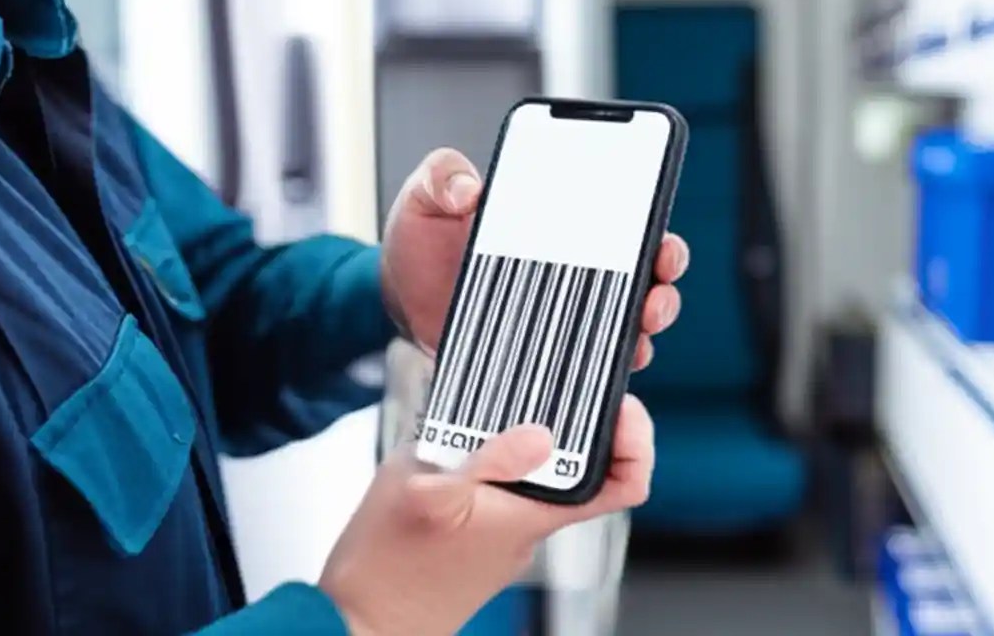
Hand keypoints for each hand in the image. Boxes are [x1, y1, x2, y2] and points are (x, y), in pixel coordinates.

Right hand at [319, 394, 654, 635]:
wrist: (356, 621)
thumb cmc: (387, 566)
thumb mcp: (428, 492)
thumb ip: (489, 459)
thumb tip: (542, 435)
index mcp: (536, 514)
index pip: (625, 483)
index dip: (637, 440)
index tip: (621, 404)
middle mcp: (531, 523)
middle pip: (583, 463)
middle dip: (570, 417)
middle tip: (551, 382)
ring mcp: (506, 528)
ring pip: (539, 469)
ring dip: (522, 431)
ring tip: (493, 403)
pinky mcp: (480, 528)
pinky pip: (504, 481)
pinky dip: (492, 452)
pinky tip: (458, 436)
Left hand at [381, 148, 689, 368]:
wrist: (397, 301)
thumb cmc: (421, 242)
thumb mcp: (425, 197)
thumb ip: (441, 176)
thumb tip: (465, 187)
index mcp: (557, 226)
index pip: (625, 223)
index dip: (655, 229)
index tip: (662, 239)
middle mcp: (572, 272)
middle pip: (640, 280)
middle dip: (662, 287)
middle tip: (654, 292)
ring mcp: (562, 318)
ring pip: (624, 328)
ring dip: (641, 333)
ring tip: (636, 334)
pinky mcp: (543, 357)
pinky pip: (584, 370)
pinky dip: (601, 377)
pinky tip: (602, 378)